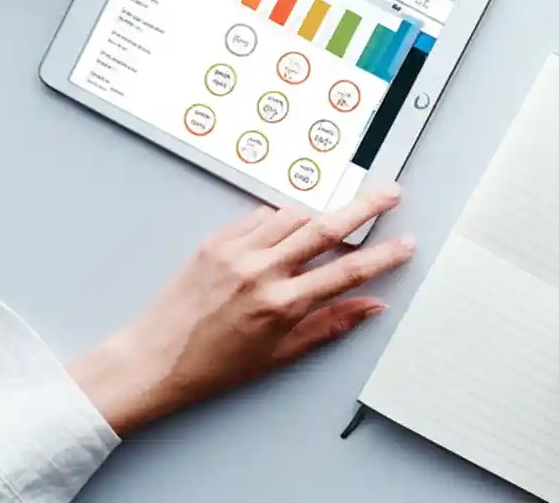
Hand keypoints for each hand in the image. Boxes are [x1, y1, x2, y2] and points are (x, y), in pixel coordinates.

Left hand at [68, 186, 412, 434]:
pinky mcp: (215, 240)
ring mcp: (236, 251)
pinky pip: (260, 217)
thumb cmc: (212, 366)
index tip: (405, 243)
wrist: (154, 359)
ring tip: (336, 221)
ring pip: (293, 215)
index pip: (347, 271)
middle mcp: (260, 271)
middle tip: (390, 193)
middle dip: (364, 207)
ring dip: (319, 214)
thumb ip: (330, 325)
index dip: (383, 256)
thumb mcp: (280, 355)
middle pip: (325, 227)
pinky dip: (281, 219)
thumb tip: (370, 306)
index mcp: (281, 304)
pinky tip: (288, 229)